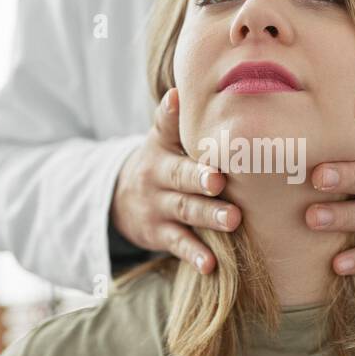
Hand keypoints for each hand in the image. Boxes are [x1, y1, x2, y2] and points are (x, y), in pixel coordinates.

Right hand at [110, 88, 241, 273]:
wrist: (122, 199)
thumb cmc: (160, 162)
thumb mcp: (161, 140)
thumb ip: (172, 119)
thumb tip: (180, 90)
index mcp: (163, 150)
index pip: (169, 135)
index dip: (179, 129)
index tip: (190, 119)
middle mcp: (159, 178)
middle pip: (180, 178)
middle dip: (200, 181)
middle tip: (220, 183)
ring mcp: (159, 208)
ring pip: (184, 212)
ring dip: (208, 217)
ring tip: (233, 222)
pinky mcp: (161, 235)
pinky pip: (178, 244)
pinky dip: (194, 254)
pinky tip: (211, 265)